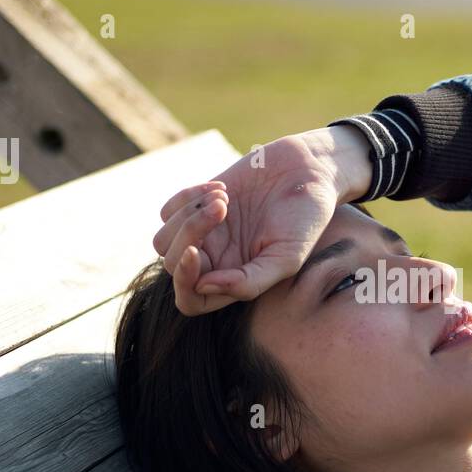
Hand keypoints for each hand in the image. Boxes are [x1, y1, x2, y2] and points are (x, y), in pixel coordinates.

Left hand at [151, 127, 372, 315]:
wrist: (308, 172)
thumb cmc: (305, 219)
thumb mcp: (287, 257)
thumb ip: (250, 282)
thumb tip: (204, 286)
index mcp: (234, 280)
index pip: (191, 300)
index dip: (184, 282)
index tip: (195, 251)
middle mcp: (215, 261)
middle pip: (173, 266)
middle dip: (189, 235)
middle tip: (223, 209)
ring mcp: (203, 233)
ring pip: (163, 240)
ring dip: (188, 216)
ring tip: (225, 198)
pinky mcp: (196, 204)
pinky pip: (168, 210)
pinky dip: (188, 196)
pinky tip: (222, 188)